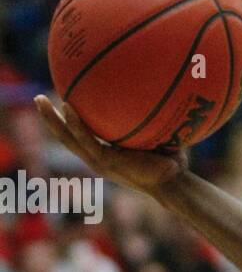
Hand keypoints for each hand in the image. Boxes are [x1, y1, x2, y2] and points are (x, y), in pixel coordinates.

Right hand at [34, 96, 187, 194]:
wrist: (174, 183)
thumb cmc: (172, 160)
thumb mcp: (158, 138)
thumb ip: (153, 121)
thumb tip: (163, 88)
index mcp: (106, 152)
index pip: (82, 135)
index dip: (70, 122)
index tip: (61, 102)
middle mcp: (98, 157)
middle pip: (67, 136)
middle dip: (51, 119)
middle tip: (38, 99)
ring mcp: (99, 160)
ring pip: (68, 138)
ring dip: (53, 120)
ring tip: (40, 101)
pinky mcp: (104, 162)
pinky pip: (85, 140)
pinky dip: (75, 125)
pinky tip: (67, 107)